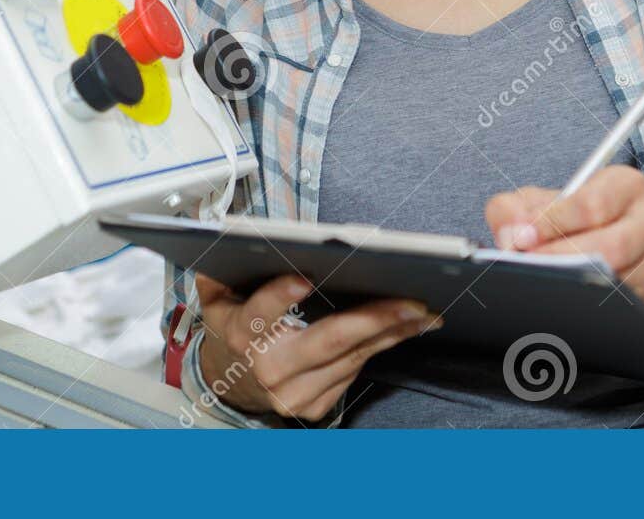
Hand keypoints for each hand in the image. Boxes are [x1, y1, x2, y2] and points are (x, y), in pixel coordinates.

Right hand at [193, 272, 442, 421]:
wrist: (231, 382)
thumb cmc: (236, 326)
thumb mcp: (220, 296)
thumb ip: (222, 268)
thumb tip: (233, 239)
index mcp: (241, 334)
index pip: (260, 314)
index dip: (280, 296)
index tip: (305, 277)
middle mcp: (270, 369)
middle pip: (328, 341)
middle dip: (375, 319)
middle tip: (412, 300)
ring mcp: (295, 394)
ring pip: (353, 357)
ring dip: (393, 332)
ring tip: (423, 309)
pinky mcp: (315, 405)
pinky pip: (356, 371)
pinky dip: (383, 346)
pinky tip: (407, 328)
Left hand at [484, 165, 643, 307]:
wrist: (592, 235)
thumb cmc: (565, 214)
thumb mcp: (537, 200)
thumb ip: (514, 209)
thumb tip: (513, 236)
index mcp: (626, 186)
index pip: (593, 204)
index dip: (554, 222)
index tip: (523, 237)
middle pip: (613, 246)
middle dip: (563, 257)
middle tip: (527, 262)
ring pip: (617, 280)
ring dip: (573, 283)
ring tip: (536, 280)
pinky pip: (616, 304)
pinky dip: (582, 302)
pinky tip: (556, 297)